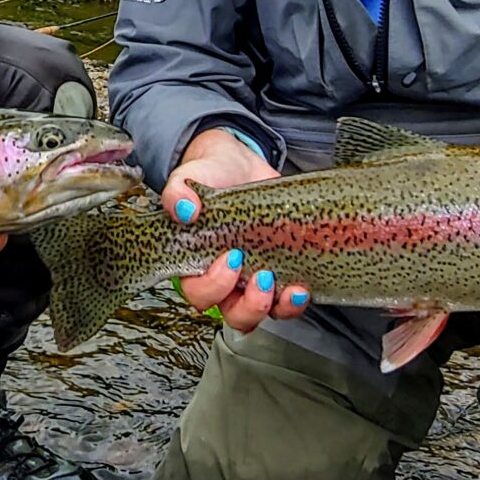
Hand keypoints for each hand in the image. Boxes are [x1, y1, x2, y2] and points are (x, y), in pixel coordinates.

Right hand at [164, 128, 310, 332]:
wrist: (237, 165)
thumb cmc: (209, 177)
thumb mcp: (189, 178)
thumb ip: (178, 191)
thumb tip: (184, 209)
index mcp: (195, 264)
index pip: (199, 293)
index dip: (214, 286)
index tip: (231, 258)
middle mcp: (223, 280)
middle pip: (233, 314)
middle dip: (249, 306)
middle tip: (261, 277)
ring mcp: (251, 278)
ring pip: (260, 313)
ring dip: (276, 307)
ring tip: (289, 289)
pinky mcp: (279, 270)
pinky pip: (285, 301)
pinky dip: (295, 301)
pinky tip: (301, 287)